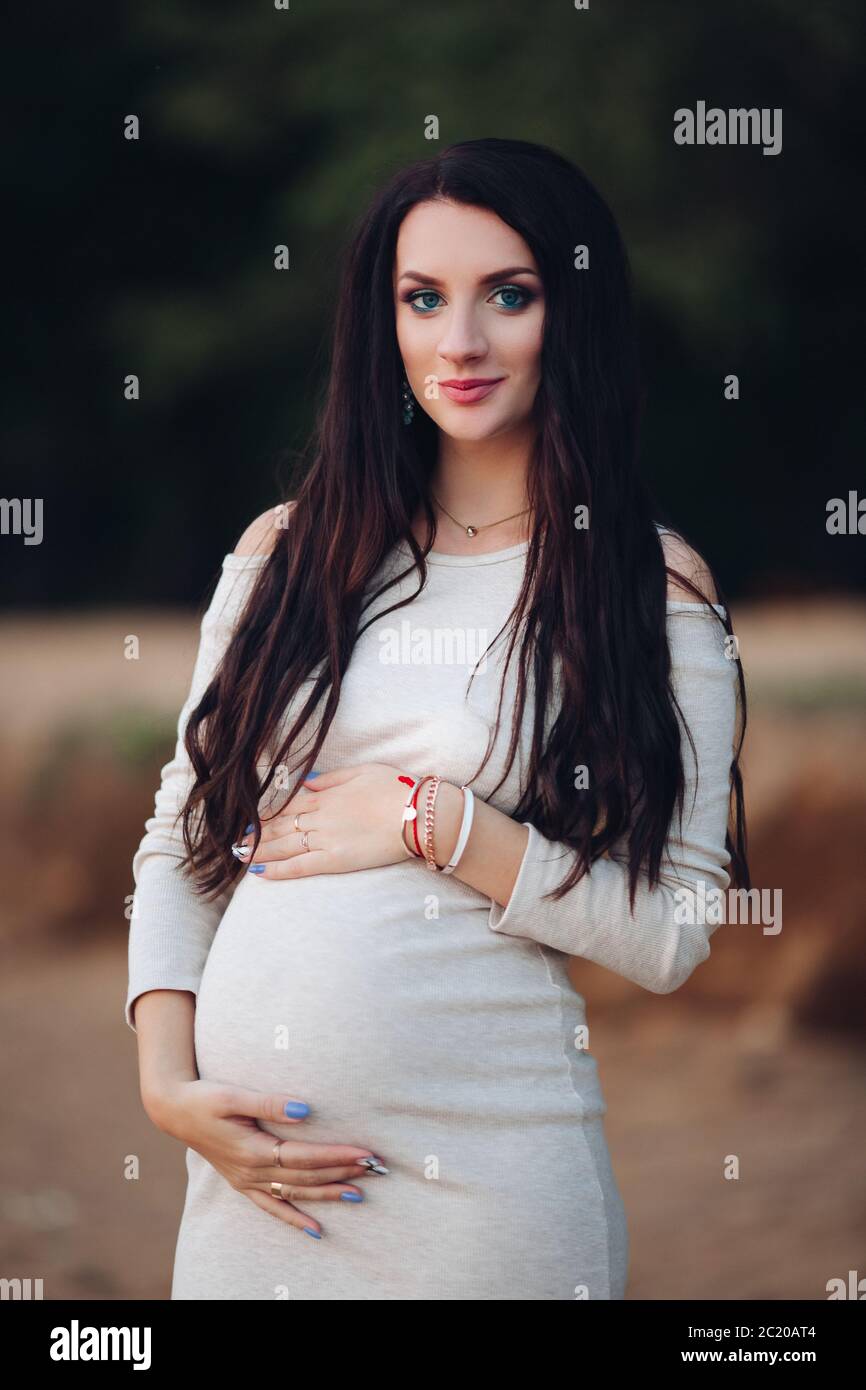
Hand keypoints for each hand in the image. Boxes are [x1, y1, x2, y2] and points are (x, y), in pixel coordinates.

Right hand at [145, 1078, 387, 1237]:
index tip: (364, 1153)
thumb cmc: (204, 1097)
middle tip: (376, 1169)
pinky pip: (272, 1206)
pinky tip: (315, 1229)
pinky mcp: (242, 1182)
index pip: (305, 1156)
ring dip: (327, 1194)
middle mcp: (251, 1171)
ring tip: (360, 1195)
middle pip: (305, 1176)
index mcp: (253, 1150)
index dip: (336, 1156)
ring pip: (294, 1193)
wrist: (173, 1110)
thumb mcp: (233, 1095)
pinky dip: (293, 1218)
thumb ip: (269, 1102)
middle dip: (342, 1173)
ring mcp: (246, 1180)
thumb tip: (305, 1109)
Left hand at [239, 763, 432, 878]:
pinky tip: (260, 873)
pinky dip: (279, 869)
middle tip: (235, 841)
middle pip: (280, 826)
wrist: (417, 815)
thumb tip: (307, 780)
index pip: (288, 805)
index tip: (250, 819)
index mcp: (326, 794)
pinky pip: (300, 866)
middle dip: (256, 834)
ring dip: (259, 851)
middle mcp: (320, 816)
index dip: (267, 814)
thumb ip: (332, 777)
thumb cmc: (396, 790)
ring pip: (284, 846)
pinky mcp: (335, 860)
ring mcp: (325, 839)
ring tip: (239, 856)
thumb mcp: (363, 771)